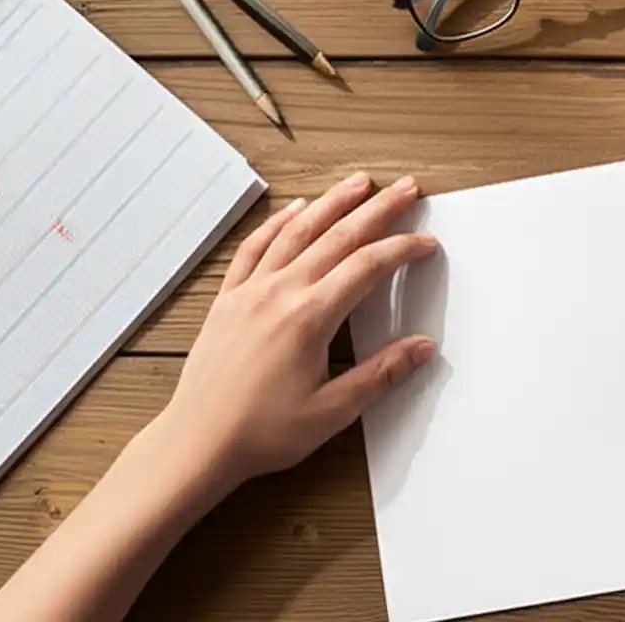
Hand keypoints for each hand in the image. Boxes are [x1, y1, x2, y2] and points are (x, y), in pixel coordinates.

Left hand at [151, 172, 438, 485]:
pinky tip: (295, 209)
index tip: (426, 243)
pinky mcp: (229, 299)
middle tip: (404, 188)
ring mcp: (250, 292)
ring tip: (357, 183)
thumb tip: (420, 348)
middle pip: (338, 236)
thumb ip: (381, 374)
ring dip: (332, 202)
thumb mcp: (333, 411)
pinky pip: (255, 247)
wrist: (198, 442)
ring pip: (297, 232)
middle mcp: (279, 294)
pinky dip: (278, 222)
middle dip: (378, 208)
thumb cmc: (260, 432)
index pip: (368, 267)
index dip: (402, 249)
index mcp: (309, 318)